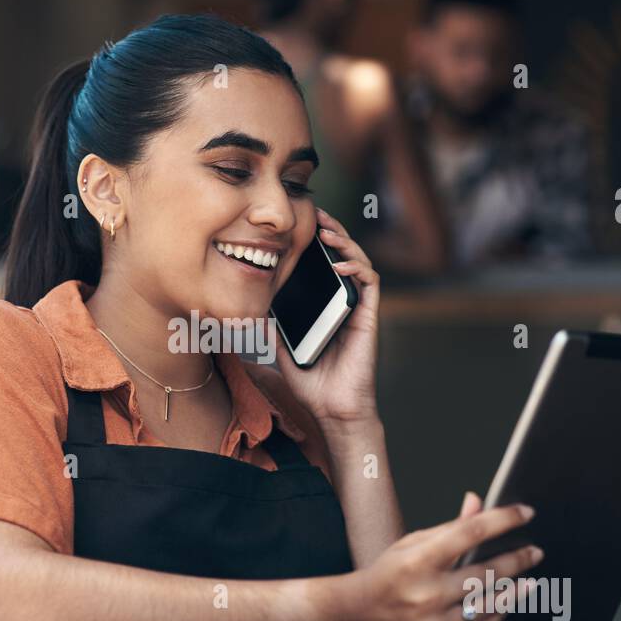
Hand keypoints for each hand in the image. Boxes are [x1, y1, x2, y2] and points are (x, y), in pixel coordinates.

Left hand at [273, 207, 380, 425]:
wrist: (332, 408)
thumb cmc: (312, 382)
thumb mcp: (282, 349)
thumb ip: (273, 327)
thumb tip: (251, 308)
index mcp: (325, 305)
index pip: (323, 264)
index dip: (314, 241)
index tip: (296, 224)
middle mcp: (344, 301)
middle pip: (342, 255)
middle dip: (331, 230)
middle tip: (314, 212)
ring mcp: (357, 307)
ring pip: (358, 262)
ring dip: (345, 242)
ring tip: (327, 230)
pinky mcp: (368, 317)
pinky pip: (370, 284)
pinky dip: (357, 269)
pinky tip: (340, 264)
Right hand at [333, 498, 543, 620]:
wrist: (357, 620)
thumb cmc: (387, 576)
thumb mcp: (411, 545)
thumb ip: (449, 527)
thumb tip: (479, 502)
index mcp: (416, 562)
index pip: (470, 532)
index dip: (503, 519)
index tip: (525, 512)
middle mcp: (425, 595)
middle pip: (486, 572)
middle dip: (517, 559)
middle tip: (534, 552)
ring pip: (489, 605)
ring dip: (515, 591)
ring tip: (529, 581)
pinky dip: (495, 616)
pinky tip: (503, 605)